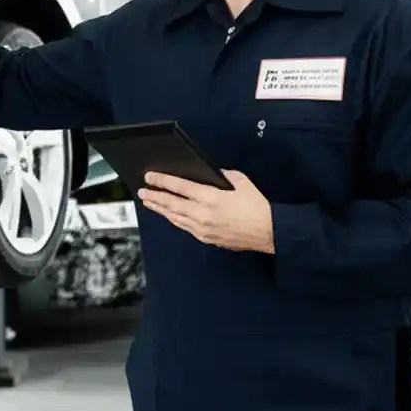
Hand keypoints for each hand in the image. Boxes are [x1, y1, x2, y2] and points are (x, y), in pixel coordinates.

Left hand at [137, 170, 274, 253]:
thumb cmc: (256, 206)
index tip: (149, 177)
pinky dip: (173, 219)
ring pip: (175, 217)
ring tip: (149, 201)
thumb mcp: (240, 181)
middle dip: (154, 196)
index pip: (179, 187)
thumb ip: (220, 174)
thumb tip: (206, 172)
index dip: (162, 181)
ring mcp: (203, 229)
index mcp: (211, 198)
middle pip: (171, 204)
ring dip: (160, 209)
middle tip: (141, 191)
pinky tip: (167, 214)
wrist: (269, 232)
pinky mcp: (206, 238)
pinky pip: (184, 227)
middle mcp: (203, 214)